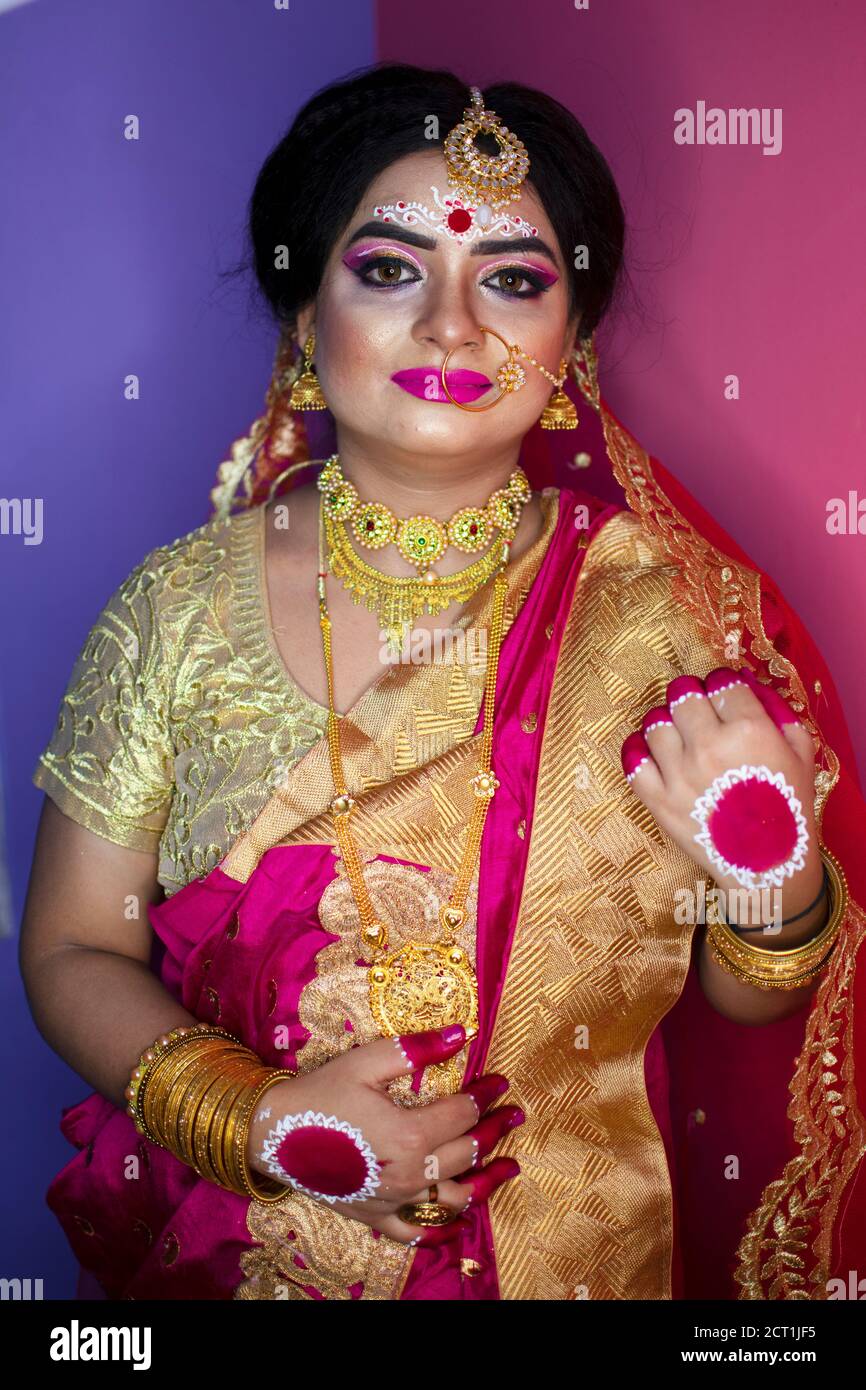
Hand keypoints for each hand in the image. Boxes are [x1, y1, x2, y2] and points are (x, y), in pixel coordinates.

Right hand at [245, 1024, 522, 1246]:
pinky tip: (460, 1221)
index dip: (486, 1095)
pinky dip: (444, 1230)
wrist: (271, 1134)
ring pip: (455, 1199)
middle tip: (514, 1115)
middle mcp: (409, 1175)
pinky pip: (418, 1233)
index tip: (501, 1081)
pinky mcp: (376, 1218)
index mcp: (409, 1135)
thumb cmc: (319, 1093)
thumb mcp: (366, 1062)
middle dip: (496, 1131)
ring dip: (487, 1181)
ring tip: (509, 1166)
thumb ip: (415, 1050)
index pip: (463, 1114)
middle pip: (467, 1152)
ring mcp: (394, 1202)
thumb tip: (460, 1034)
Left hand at [621, 668, 822, 915]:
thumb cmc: (789, 808)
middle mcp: (710, 747)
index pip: (721, 683)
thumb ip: (778, 713)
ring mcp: (679, 774)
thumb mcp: (801, 754)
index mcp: (749, 731)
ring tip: (678, 736)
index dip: (722, 686)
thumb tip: (747, 687)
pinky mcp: (658, 800)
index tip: (724, 696)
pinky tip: (651, 752)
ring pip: (655, 723)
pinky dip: (638, 750)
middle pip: (682, 695)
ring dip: (666, 722)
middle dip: (691, 696)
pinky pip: (632, 760)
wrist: (769, 867)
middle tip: (698, 711)